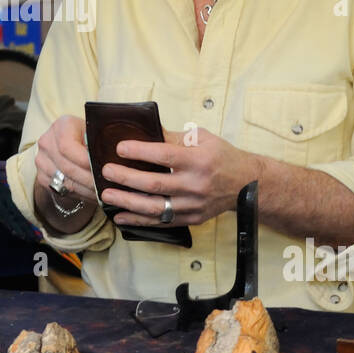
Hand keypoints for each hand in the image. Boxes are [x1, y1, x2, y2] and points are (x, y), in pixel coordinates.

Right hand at [32, 115, 98, 234]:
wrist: (70, 143)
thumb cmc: (89, 136)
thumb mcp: (96, 132)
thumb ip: (101, 141)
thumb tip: (112, 159)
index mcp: (61, 126)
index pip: (67, 146)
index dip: (84, 160)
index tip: (100, 169)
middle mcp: (47, 142)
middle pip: (67, 167)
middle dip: (89, 180)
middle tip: (107, 187)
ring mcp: (42, 161)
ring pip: (65, 182)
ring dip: (86, 191)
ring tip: (103, 194)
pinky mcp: (43, 177)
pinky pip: (62, 190)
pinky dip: (80, 195)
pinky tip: (93, 195)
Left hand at [99, 127, 259, 228]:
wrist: (247, 184)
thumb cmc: (221, 156)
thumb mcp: (202, 138)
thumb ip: (173, 137)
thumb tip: (145, 131)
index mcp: (199, 160)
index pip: (165, 155)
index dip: (141, 152)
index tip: (120, 148)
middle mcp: (196, 185)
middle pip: (155, 184)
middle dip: (127, 178)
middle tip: (106, 171)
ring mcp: (193, 205)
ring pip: (155, 207)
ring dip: (127, 202)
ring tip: (106, 195)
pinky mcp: (191, 219)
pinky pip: (161, 221)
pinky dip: (138, 220)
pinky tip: (120, 215)